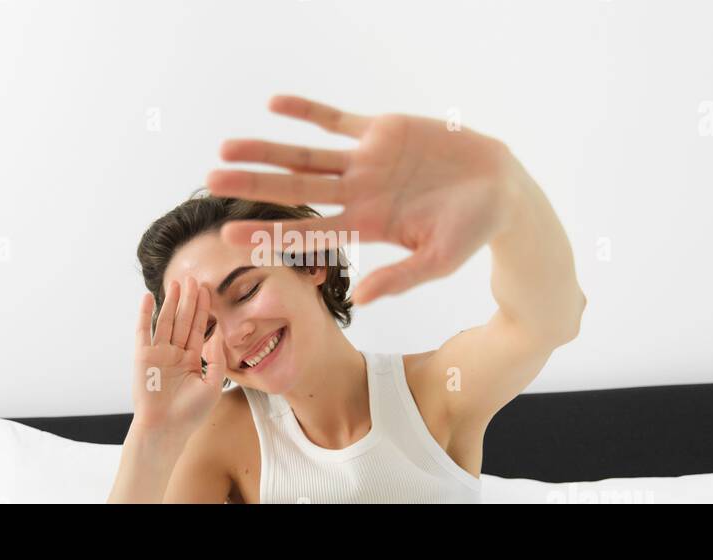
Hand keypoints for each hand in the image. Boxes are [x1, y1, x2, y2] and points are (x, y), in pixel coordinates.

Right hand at [130, 277, 226, 436]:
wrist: (166, 428)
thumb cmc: (190, 413)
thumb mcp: (212, 385)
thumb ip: (216, 359)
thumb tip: (218, 334)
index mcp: (191, 360)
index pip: (199, 329)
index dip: (203, 310)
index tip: (207, 291)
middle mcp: (174, 354)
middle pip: (183, 321)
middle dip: (189, 300)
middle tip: (193, 278)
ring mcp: (158, 354)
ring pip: (166, 321)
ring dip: (171, 302)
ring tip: (176, 282)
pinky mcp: (143, 357)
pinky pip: (143, 331)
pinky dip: (144, 313)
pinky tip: (148, 297)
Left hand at [208, 95, 529, 304]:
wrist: (502, 189)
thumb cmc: (472, 231)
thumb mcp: (438, 260)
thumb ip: (398, 277)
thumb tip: (358, 300)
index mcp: (366, 227)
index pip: (307, 231)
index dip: (267, 233)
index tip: (228, 236)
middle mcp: (357, 194)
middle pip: (293, 189)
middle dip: (253, 186)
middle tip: (210, 181)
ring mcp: (366, 162)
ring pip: (305, 156)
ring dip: (266, 150)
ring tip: (226, 148)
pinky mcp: (381, 131)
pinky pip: (335, 120)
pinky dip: (307, 112)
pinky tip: (273, 104)